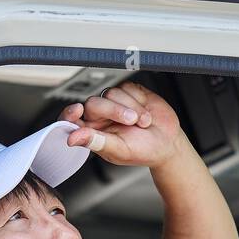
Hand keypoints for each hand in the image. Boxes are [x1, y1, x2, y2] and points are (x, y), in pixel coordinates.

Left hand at [58, 81, 184, 167]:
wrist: (168, 142)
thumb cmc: (144, 151)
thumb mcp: (120, 150)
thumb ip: (96, 142)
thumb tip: (73, 138)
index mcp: (93, 133)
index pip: (72, 121)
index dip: (70, 114)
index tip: (77, 110)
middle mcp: (100, 117)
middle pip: (94, 103)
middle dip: (114, 111)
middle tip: (131, 122)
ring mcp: (114, 103)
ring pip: (112, 93)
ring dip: (131, 107)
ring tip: (143, 122)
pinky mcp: (128, 93)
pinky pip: (126, 88)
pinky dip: (138, 100)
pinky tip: (145, 112)